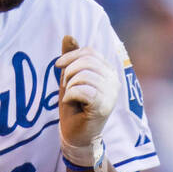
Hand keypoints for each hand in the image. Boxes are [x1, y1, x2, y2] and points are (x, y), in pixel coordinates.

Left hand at [56, 35, 118, 165]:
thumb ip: (71, 58)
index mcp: (108, 71)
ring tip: (71, 98)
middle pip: (86, 62)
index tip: (58, 66)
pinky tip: (72, 104)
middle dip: (69, 73)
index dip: (71, 56)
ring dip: (69, 87)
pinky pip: (82, 90)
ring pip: (83, 76)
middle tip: (66, 87)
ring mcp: (111, 94)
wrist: (76, 135)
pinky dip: (70, 96)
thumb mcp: (70, 78)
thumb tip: (68, 36)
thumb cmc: (74, 107)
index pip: (89, 52)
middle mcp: (113, 80)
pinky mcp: (104, 106)